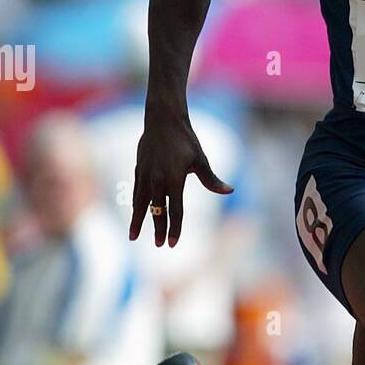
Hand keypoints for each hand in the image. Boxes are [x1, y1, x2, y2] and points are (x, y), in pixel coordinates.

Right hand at [129, 116, 232, 247]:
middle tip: (160, 245)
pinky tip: (135, 215)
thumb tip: (230, 190)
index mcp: (174, 179)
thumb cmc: (185, 139)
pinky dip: (135, 206)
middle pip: (158, 210)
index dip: (175, 228)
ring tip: (134, 237)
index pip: (175, 210)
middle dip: (159, 229)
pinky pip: (136, 193)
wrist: (162, 119)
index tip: (173, 243)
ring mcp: (145, 175)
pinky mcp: (138, 170)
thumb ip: (211, 180)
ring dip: (139, 221)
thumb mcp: (200, 159)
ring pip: (141, 204)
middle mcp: (157, 179)